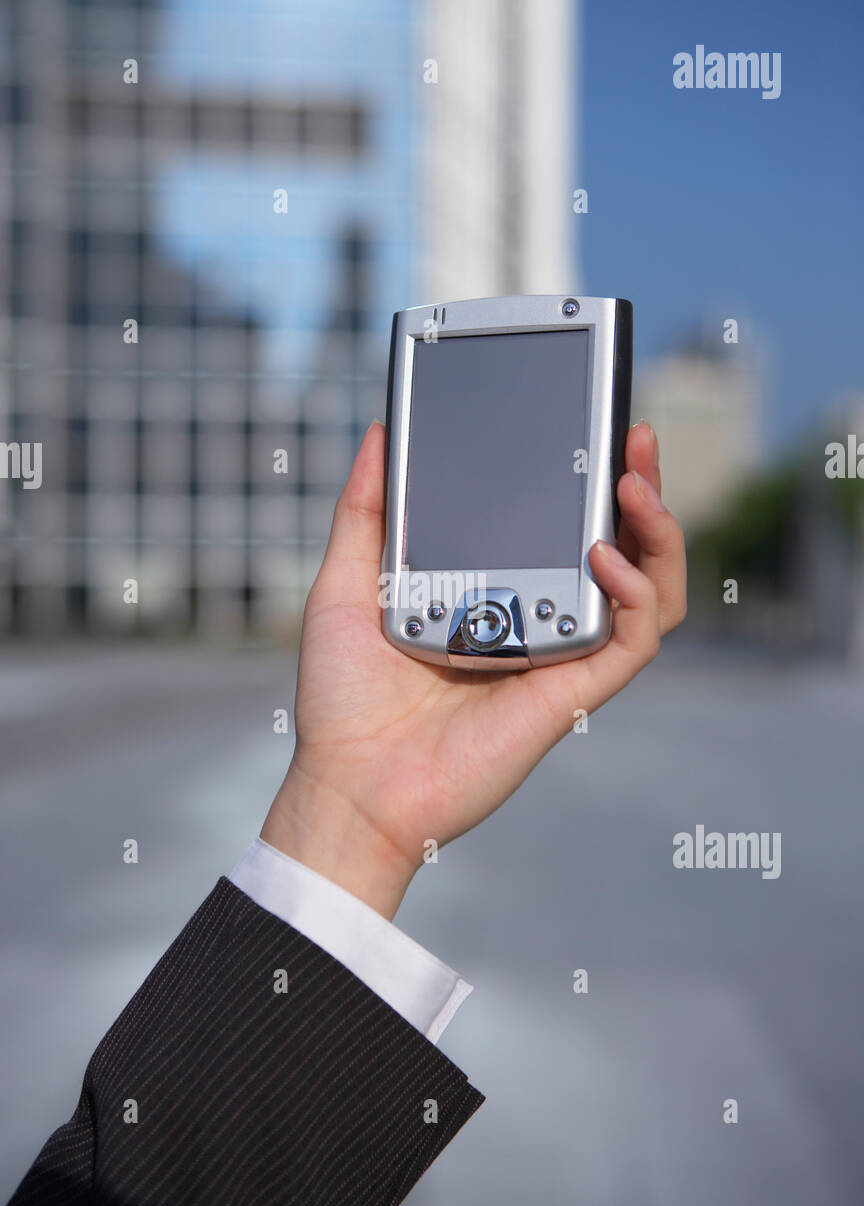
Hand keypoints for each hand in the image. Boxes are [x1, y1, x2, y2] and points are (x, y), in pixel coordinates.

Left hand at [262, 420, 686, 918]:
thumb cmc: (344, 700)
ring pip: (645, 592)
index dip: (587, 479)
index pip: (562, 529)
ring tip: (633, 483)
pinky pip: (632, 640)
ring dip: (658, 533)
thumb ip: (366, 512)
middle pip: (619, 551)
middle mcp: (536, 622)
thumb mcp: (345, 585)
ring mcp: (558, 658)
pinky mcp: (572, 694)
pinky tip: (605, 554)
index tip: (589, 424)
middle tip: (632, 436)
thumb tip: (378, 436)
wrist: (347, 781)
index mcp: (493, 594)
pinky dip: (635, 592)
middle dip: (639, 489)